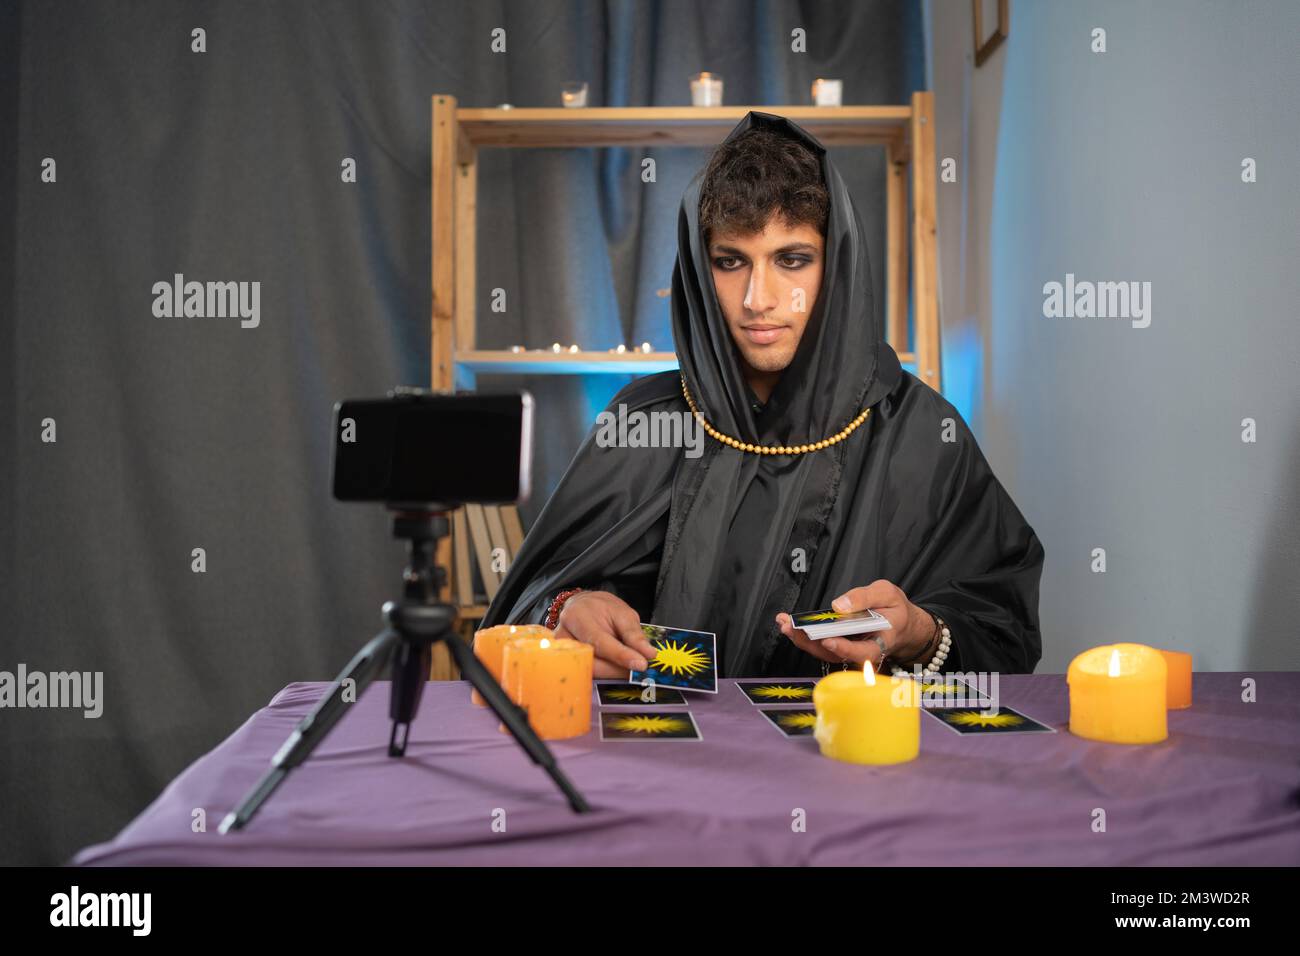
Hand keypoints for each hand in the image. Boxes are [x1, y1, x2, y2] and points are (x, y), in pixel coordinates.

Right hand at [552, 590, 659, 679]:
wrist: (582, 608)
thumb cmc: (602, 609)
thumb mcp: (623, 614)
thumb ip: (634, 634)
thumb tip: (649, 655)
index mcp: (577, 617)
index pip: (600, 642)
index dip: (621, 655)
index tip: (641, 665)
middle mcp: (564, 637)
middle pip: (592, 662)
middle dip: (618, 669)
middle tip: (638, 671)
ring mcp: (561, 653)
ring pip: (589, 672)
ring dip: (612, 673)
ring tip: (628, 667)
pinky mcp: (565, 664)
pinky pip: (587, 674)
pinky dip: (605, 674)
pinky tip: (615, 669)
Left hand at [775, 579, 934, 670]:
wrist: (901, 623)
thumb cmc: (895, 610)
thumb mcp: (887, 594)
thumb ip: (865, 597)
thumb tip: (839, 605)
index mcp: (880, 643)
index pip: (862, 652)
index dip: (845, 648)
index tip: (828, 640)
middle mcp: (861, 651)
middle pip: (834, 654)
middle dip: (811, 642)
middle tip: (792, 628)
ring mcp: (848, 650)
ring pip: (823, 651)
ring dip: (801, 639)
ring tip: (784, 623)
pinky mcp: (839, 645)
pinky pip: (820, 644)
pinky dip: (804, 635)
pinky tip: (790, 623)